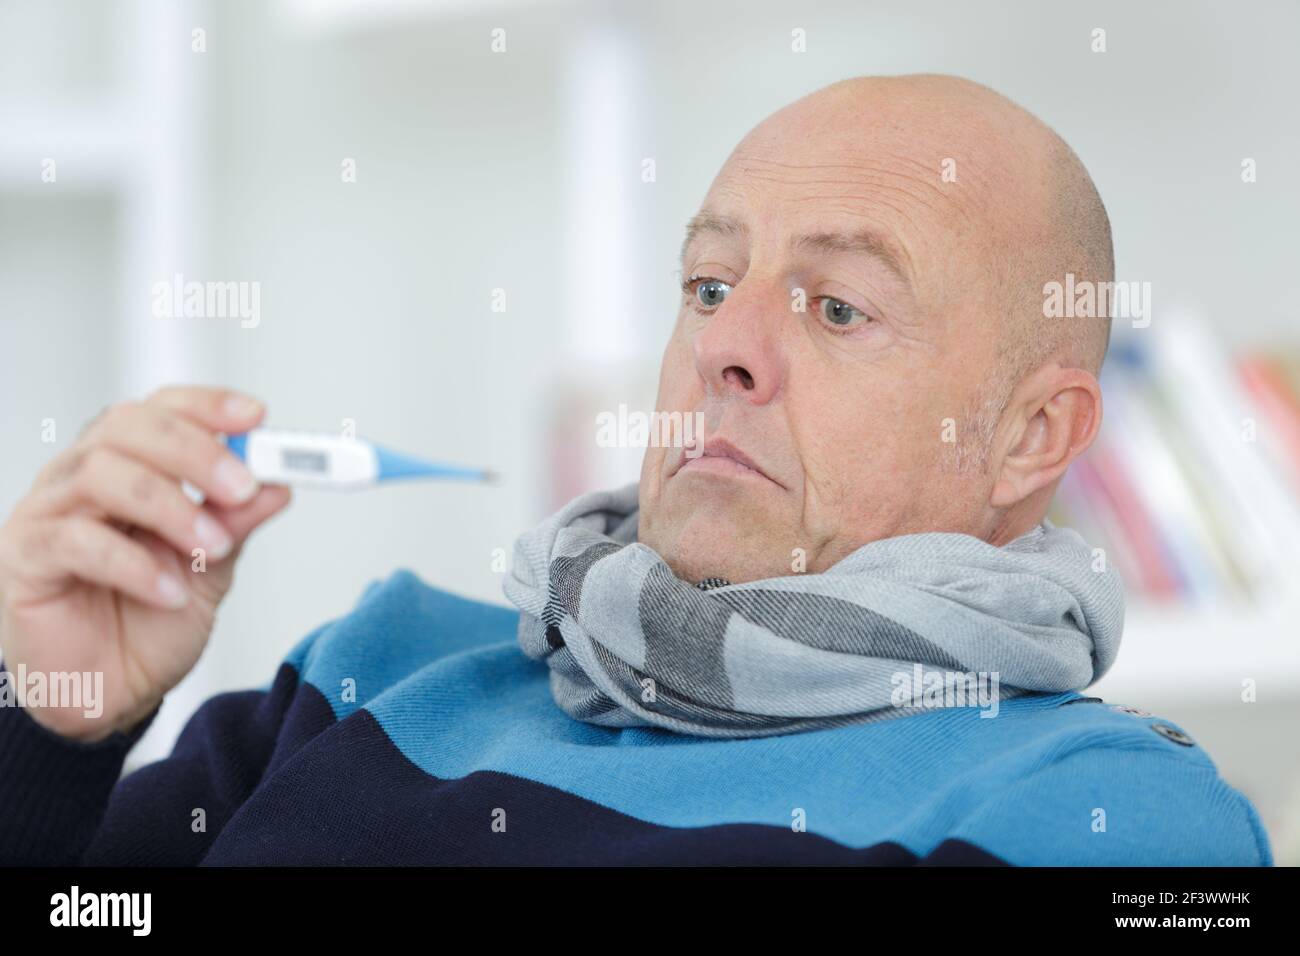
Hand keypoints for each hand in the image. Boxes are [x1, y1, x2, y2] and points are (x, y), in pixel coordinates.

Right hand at [0, 386, 290, 741]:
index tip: (257, 418)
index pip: (160, 409)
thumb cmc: (151, 621)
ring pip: (100, 474)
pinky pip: (74, 541)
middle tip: (241, 487)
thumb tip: (276, 483)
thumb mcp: (212, 567)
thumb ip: (236, 522)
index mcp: (128, 464)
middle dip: (195, 452)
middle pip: (128, 428)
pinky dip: (133, 563)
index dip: (207, 406)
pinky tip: (170, 590)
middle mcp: (81, 477)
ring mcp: (46, 513)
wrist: (113, 692)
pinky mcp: (25, 558)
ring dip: (169, 506)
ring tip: (210, 547)